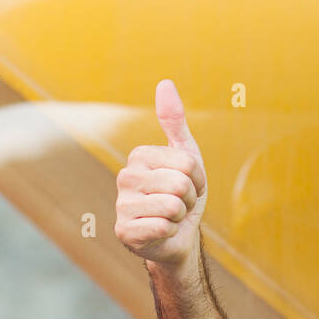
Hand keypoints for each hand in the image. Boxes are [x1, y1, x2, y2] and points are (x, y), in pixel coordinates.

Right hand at [114, 79, 208, 268]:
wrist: (178, 236)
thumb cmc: (183, 195)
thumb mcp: (186, 155)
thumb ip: (174, 121)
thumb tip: (165, 83)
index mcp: (139, 156)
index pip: (186, 162)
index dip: (197, 178)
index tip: (188, 185)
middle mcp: (125, 177)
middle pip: (180, 183)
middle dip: (189, 199)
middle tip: (180, 204)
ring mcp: (121, 205)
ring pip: (172, 206)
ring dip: (180, 216)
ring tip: (171, 217)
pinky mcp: (124, 232)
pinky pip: (162, 227)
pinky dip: (170, 232)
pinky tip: (160, 232)